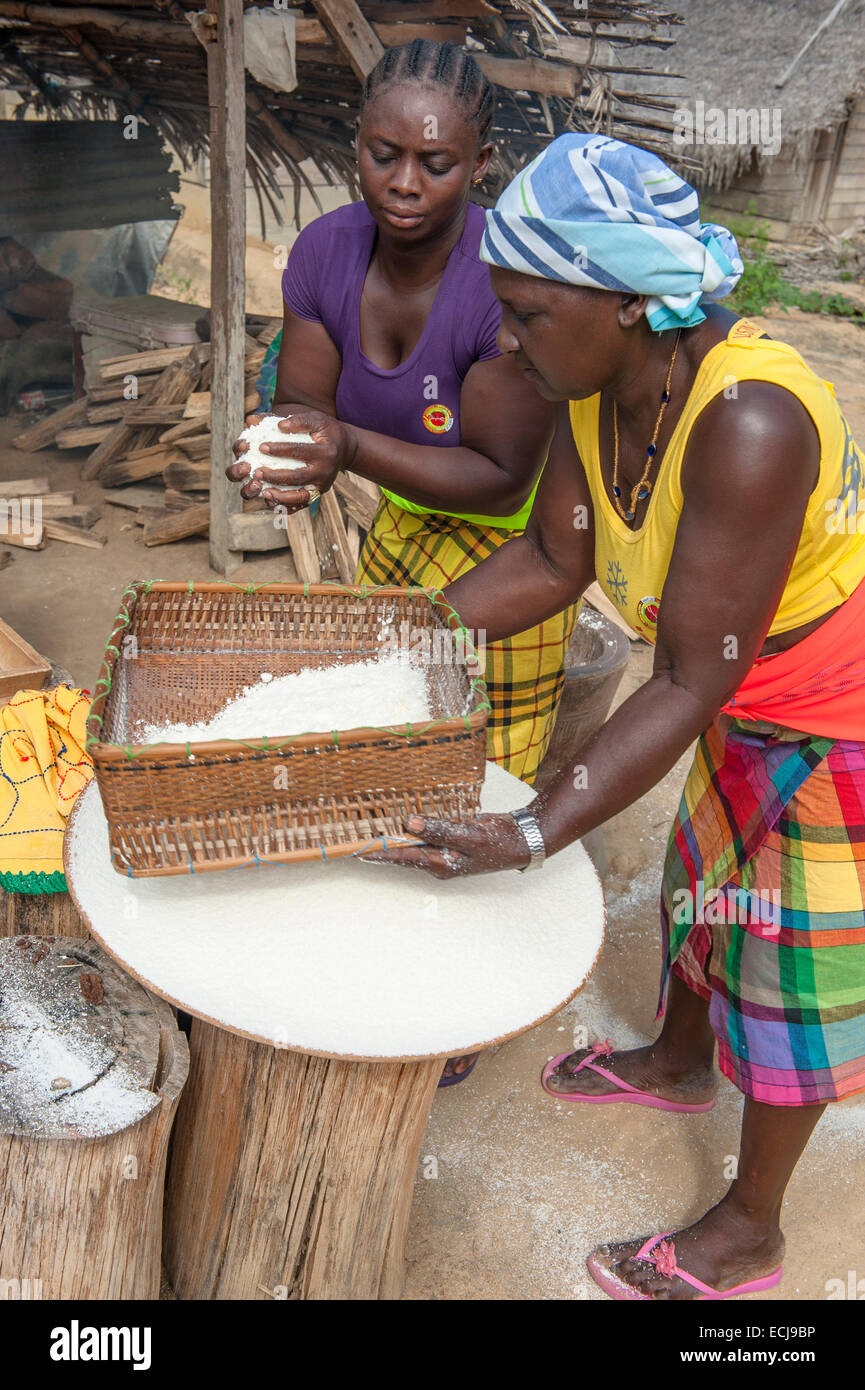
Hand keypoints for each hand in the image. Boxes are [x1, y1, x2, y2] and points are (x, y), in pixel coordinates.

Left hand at [226, 408, 357, 512]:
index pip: (300, 450)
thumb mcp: (316, 419)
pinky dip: (287, 506)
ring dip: (280, 497)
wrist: (345, 449)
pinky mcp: (318, 494)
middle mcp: (325, 471)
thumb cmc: (325, 431)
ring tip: (263, 492)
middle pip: (298, 477)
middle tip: (256, 472)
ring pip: (300, 496)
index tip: (261, 446)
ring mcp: (322, 486)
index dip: (280, 449)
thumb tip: (278, 424)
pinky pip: (302, 504)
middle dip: (276, 476)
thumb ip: (297, 419)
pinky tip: (271, 502)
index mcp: (326, 451)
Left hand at [360, 811, 531, 878]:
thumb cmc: (499, 842)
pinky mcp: (450, 840)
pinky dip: (414, 828)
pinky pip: (427, 835)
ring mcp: (444, 852)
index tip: (357, 850)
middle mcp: (438, 861)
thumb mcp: (469, 836)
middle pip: (403, 853)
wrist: (521, 839)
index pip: (402, 858)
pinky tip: (403, 821)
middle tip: (357, 839)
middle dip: (382, 847)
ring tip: (373, 829)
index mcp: (440, 865)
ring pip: (414, 843)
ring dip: (396, 836)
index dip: (379, 853)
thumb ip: (439, 830)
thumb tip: (409, 824)